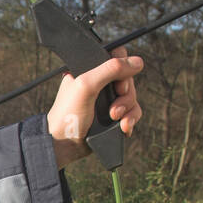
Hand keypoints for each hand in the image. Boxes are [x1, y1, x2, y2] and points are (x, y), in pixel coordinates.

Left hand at [47, 47, 143, 168]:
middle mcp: (99, 83)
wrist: (64, 145)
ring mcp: (107, 101)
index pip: (116, 57)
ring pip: (131, 97)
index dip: (123, 67)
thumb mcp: (86, 85)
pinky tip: (123, 127)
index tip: (117, 84)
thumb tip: (138, 62)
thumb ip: (111, 69)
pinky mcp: (113, 117)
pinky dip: (130, 120)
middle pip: (128, 79)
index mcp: (89, 70)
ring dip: (127, 109)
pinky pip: (132, 112)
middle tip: (113, 107)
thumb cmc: (68, 115)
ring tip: (114, 118)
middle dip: (125, 94)